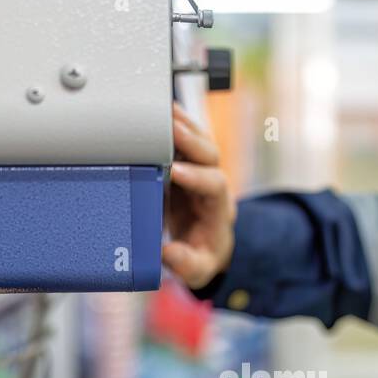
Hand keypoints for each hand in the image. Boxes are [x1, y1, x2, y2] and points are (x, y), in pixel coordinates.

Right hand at [164, 102, 235, 289]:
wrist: (205, 247)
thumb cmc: (201, 256)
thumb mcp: (198, 270)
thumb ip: (187, 264)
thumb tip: (168, 254)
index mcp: (218, 208)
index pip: (214, 185)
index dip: (196, 177)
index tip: (174, 173)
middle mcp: (212, 183)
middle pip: (209, 154)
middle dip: (190, 140)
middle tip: (169, 128)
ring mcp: (200, 170)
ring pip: (198, 140)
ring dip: (182, 124)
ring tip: (162, 109)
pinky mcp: (186, 163)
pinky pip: (185, 139)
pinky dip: (173, 123)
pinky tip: (160, 108)